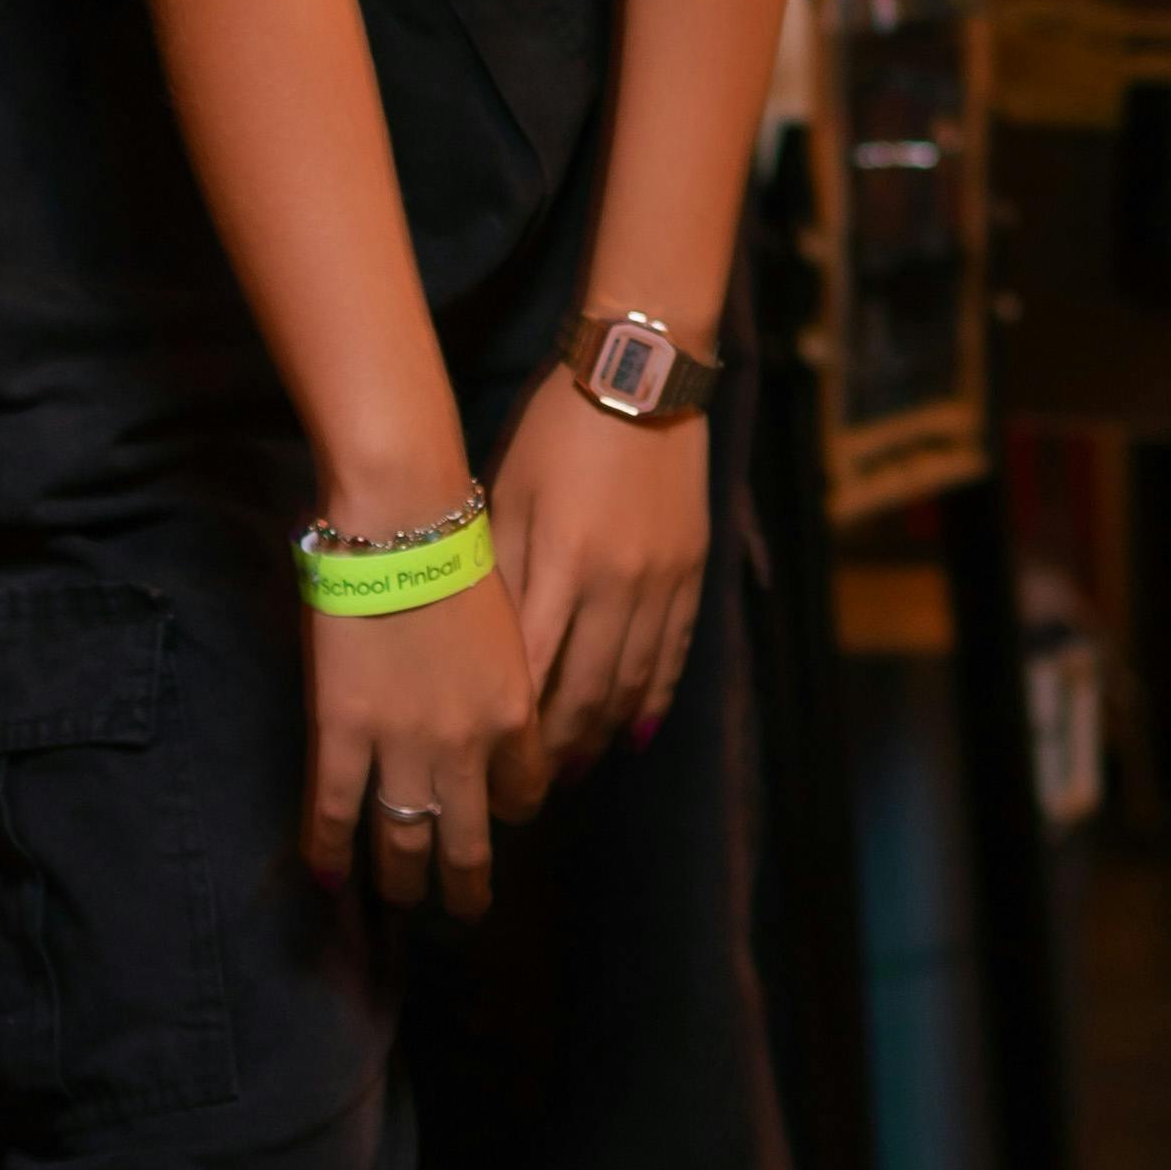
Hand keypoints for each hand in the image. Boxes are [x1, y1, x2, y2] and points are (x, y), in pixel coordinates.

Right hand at [303, 555, 545, 919]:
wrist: (402, 526)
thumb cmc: (457, 550)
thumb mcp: (507, 624)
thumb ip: (505, 677)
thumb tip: (494, 701)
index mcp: (514, 714)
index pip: (524, 793)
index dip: (512, 811)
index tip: (500, 818)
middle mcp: (467, 746)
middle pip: (469, 838)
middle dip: (466, 881)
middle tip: (464, 907)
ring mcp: (403, 746)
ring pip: (405, 839)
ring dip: (404, 879)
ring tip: (403, 900)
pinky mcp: (343, 733)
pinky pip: (336, 809)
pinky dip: (331, 848)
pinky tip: (330, 875)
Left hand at [494, 357, 709, 778]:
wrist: (639, 379)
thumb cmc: (553, 431)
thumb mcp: (506, 494)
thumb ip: (497, 574)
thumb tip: (479, 652)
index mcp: (560, 563)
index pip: (532, 672)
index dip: (514, 729)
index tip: (494, 768)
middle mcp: (616, 584)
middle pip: (586, 691)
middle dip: (558, 749)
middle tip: (532, 790)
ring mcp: (661, 581)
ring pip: (632, 682)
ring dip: (602, 733)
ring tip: (576, 768)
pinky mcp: (691, 571)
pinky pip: (672, 653)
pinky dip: (652, 698)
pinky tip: (634, 731)